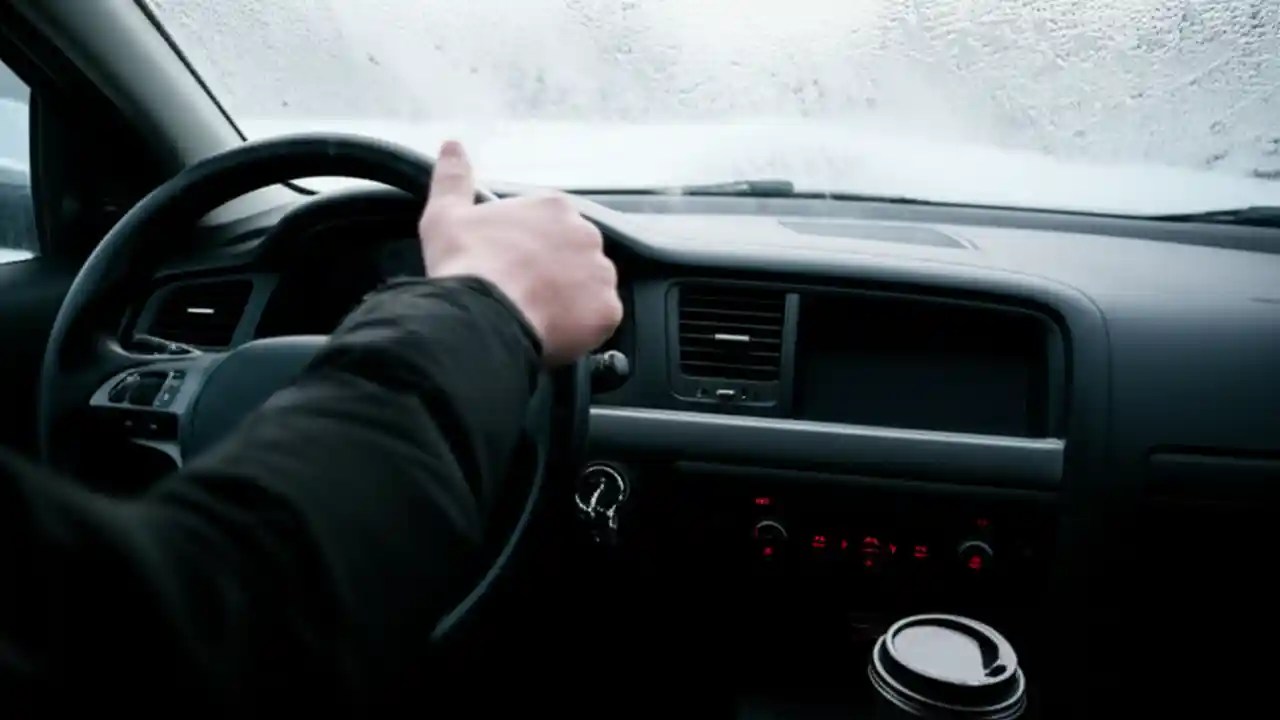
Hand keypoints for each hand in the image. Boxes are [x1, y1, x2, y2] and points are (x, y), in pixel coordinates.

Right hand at [419, 141, 622, 365]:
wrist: (482, 313)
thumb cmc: (465, 264)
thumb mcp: (446, 214)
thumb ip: (453, 177)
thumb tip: (451, 146)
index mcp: (553, 207)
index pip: (550, 227)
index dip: (530, 250)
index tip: (512, 266)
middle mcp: (586, 233)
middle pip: (574, 255)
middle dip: (554, 272)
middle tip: (523, 293)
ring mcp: (601, 272)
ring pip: (590, 287)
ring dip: (570, 299)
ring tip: (536, 314)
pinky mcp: (607, 309)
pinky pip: (600, 318)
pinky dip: (582, 327)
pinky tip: (554, 330)